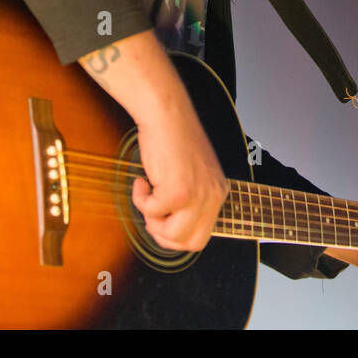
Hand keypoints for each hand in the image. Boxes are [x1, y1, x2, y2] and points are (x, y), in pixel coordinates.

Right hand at [130, 99, 228, 252]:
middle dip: (164, 236)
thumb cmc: (172, 138)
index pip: (202, 236)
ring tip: (148, 193)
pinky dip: (140, 198)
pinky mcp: (178, 192)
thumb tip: (169, 228)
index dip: (177, 236)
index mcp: (218, 193)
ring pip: (172, 235)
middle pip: (191, 243)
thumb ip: (189, 199)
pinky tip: (143, 179)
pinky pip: (151, 212)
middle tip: (151, 214)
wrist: (166, 114)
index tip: (161, 222)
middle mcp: (213, 197)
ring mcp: (197, 197)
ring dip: (152, 219)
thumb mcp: (192, 173)